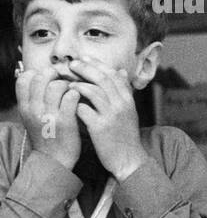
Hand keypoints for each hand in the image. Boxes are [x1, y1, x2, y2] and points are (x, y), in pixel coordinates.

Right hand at [16, 65, 80, 169]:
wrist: (55, 160)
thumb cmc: (46, 136)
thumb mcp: (31, 117)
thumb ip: (33, 99)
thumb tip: (38, 77)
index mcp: (24, 107)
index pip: (24, 79)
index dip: (38, 73)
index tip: (49, 77)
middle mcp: (34, 110)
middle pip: (41, 78)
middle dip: (56, 75)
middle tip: (65, 80)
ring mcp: (49, 115)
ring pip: (57, 85)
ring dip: (68, 84)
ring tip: (73, 91)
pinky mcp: (65, 122)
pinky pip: (71, 97)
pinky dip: (77, 94)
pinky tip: (79, 99)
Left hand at [65, 60, 147, 178]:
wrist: (129, 159)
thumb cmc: (125, 135)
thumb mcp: (129, 111)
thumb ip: (123, 91)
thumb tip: (121, 71)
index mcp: (128, 99)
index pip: (112, 74)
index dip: (97, 64)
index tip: (83, 58)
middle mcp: (122, 105)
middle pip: (102, 78)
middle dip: (85, 68)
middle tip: (70, 64)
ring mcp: (112, 115)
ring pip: (93, 91)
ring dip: (78, 84)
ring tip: (67, 82)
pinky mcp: (100, 127)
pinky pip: (84, 109)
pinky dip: (75, 103)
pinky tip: (67, 102)